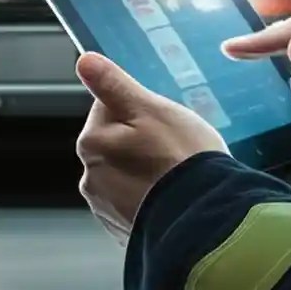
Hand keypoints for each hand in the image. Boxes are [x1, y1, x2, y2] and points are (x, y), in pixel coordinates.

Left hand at [75, 52, 227, 243]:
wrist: (206, 219)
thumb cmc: (182, 158)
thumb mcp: (151, 109)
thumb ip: (113, 85)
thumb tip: (84, 60)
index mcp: (92, 141)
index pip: (108, 107)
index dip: (139, 109)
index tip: (161, 121)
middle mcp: (90, 175)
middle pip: (116, 142)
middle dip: (141, 142)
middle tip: (174, 149)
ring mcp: (105, 207)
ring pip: (127, 174)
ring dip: (147, 171)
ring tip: (177, 175)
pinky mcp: (123, 229)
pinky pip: (136, 203)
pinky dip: (151, 198)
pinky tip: (173, 196)